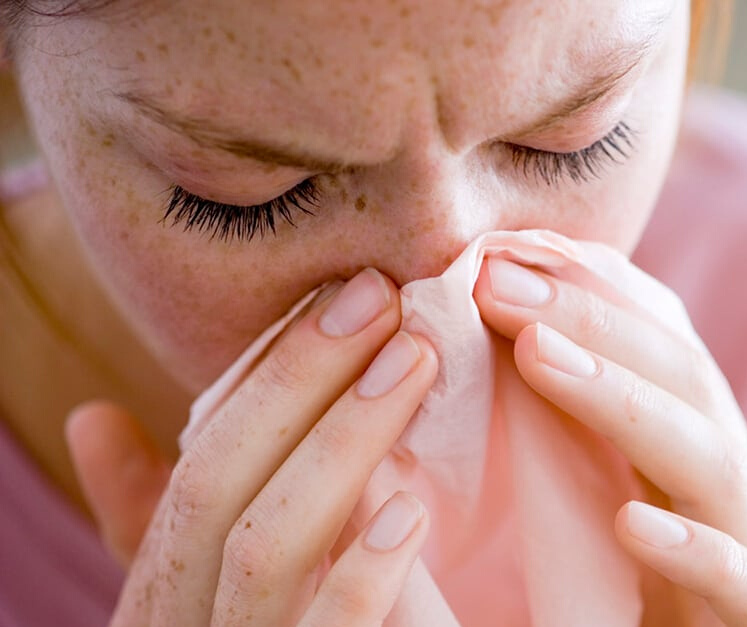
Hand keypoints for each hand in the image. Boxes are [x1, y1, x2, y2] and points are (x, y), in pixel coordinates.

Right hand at [66, 269, 459, 626]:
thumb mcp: (188, 594)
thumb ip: (153, 518)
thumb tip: (93, 419)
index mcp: (164, 585)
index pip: (204, 458)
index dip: (274, 371)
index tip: (353, 293)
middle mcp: (183, 622)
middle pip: (225, 484)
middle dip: (304, 383)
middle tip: (390, 301)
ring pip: (265, 551)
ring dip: (339, 446)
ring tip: (413, 366)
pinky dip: (359, 579)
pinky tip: (410, 510)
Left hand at [475, 258, 746, 626]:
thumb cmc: (636, 598)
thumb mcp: (600, 500)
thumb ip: (568, 429)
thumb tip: (493, 340)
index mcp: (695, 442)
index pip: (655, 341)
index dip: (583, 291)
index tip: (494, 256)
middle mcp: (731, 483)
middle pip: (681, 378)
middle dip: (592, 321)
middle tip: (497, 283)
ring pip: (710, 463)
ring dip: (625, 401)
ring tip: (540, 357)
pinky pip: (743, 585)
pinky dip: (694, 550)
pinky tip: (630, 524)